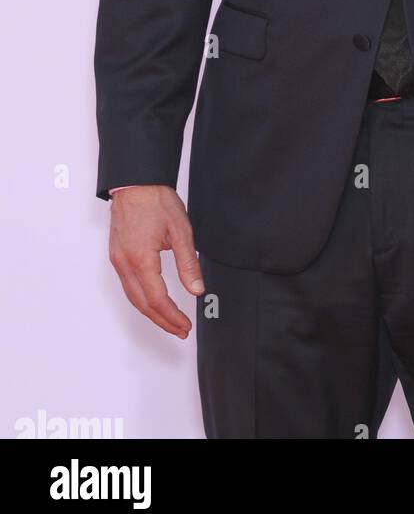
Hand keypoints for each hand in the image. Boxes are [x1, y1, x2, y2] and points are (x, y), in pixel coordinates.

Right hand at [108, 185, 204, 337]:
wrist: (135, 183)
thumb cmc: (157, 202)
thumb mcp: (181, 231)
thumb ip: (188, 263)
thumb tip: (196, 290)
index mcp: (141, 260)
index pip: (157, 299)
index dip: (172, 316)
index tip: (185, 325)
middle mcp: (125, 264)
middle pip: (142, 304)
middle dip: (162, 321)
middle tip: (180, 330)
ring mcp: (118, 261)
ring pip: (133, 297)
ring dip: (151, 313)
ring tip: (170, 321)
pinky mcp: (117, 256)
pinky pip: (128, 286)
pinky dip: (141, 299)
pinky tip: (153, 302)